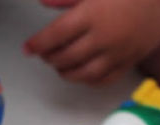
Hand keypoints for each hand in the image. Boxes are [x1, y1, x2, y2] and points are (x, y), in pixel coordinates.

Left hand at [24, 0, 159, 84]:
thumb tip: (43, 2)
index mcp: (92, 14)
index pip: (54, 36)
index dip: (37, 44)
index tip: (28, 48)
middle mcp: (104, 37)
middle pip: (66, 58)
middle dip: (50, 58)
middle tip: (44, 54)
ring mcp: (118, 52)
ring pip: (84, 74)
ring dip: (66, 73)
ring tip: (60, 66)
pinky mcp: (130, 60)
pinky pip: (105, 79)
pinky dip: (89, 81)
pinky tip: (82, 74)